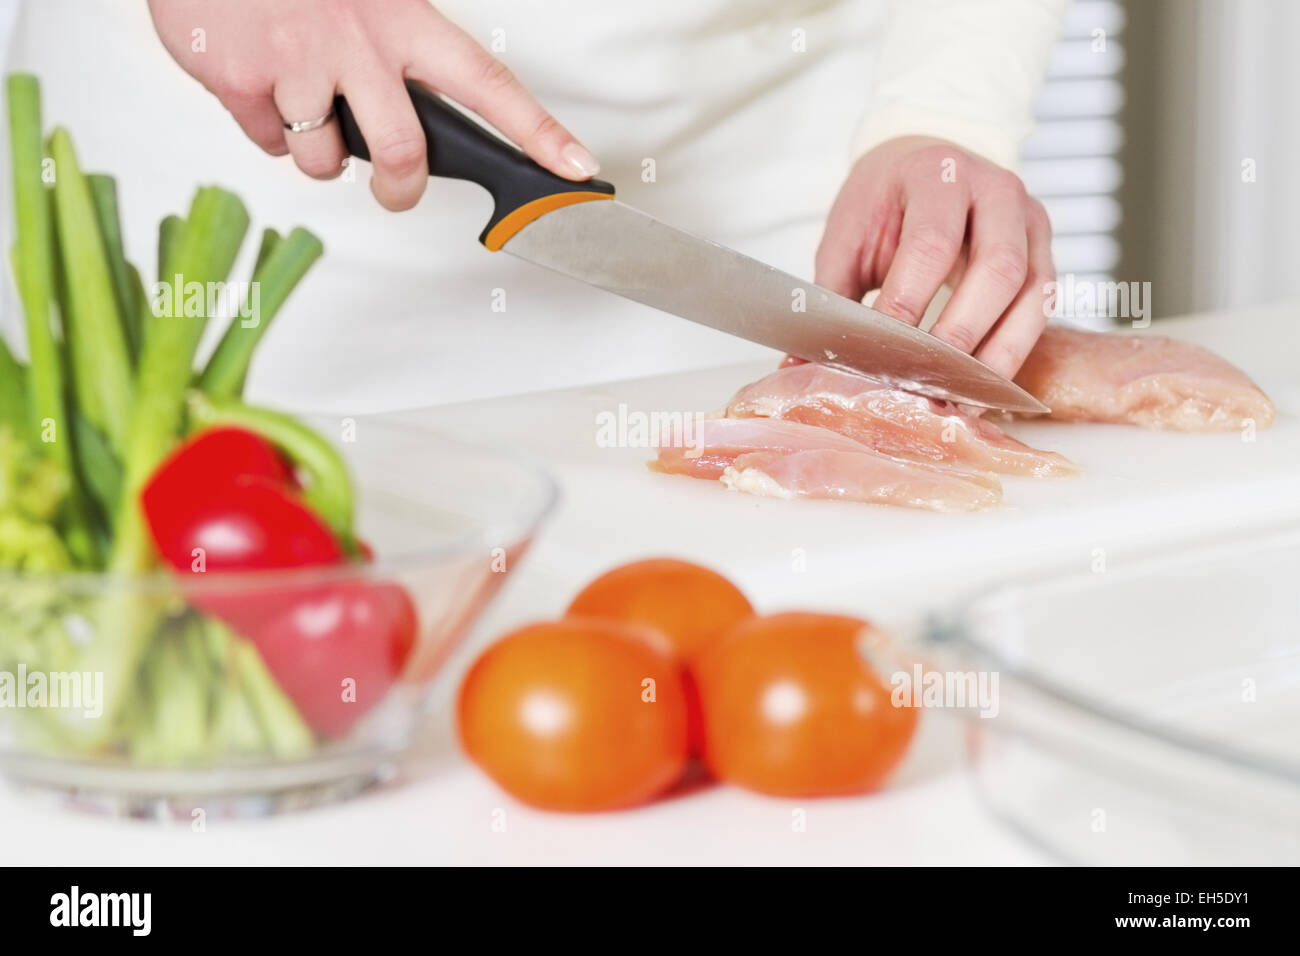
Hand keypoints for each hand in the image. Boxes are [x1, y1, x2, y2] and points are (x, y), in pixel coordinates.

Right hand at [147, 0, 599, 210]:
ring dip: (318, 151)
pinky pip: (267, 142)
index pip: (488, 82)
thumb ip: (398, 56)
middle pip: (403, 154)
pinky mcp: (240, 80)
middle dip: (400, 191)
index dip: (537, 131)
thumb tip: (414, 130)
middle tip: (395, 189)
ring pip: (324, 161)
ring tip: (303, 100)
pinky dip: (265, 125)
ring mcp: (298, 63)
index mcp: (402, 18)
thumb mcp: (366, 1)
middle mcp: (358, 42)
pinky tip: (258, 78)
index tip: (576, 169)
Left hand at [815, 136, 1053, 377]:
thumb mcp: (848, 237)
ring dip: (998, 353)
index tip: (885, 354)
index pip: (930, 245)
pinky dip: (1015, 349)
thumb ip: (834, 297)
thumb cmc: (882, 204)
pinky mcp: (1045, 249)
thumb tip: (804, 366)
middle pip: (996, 269)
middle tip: (928, 383)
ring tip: (961, 396)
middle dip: (961, 335)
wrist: (922, 163)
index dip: (909, 303)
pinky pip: (1042, 306)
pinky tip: (983, 384)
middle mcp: (995, 190)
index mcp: (938, 174)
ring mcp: (1029, 219)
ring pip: (1033, 292)